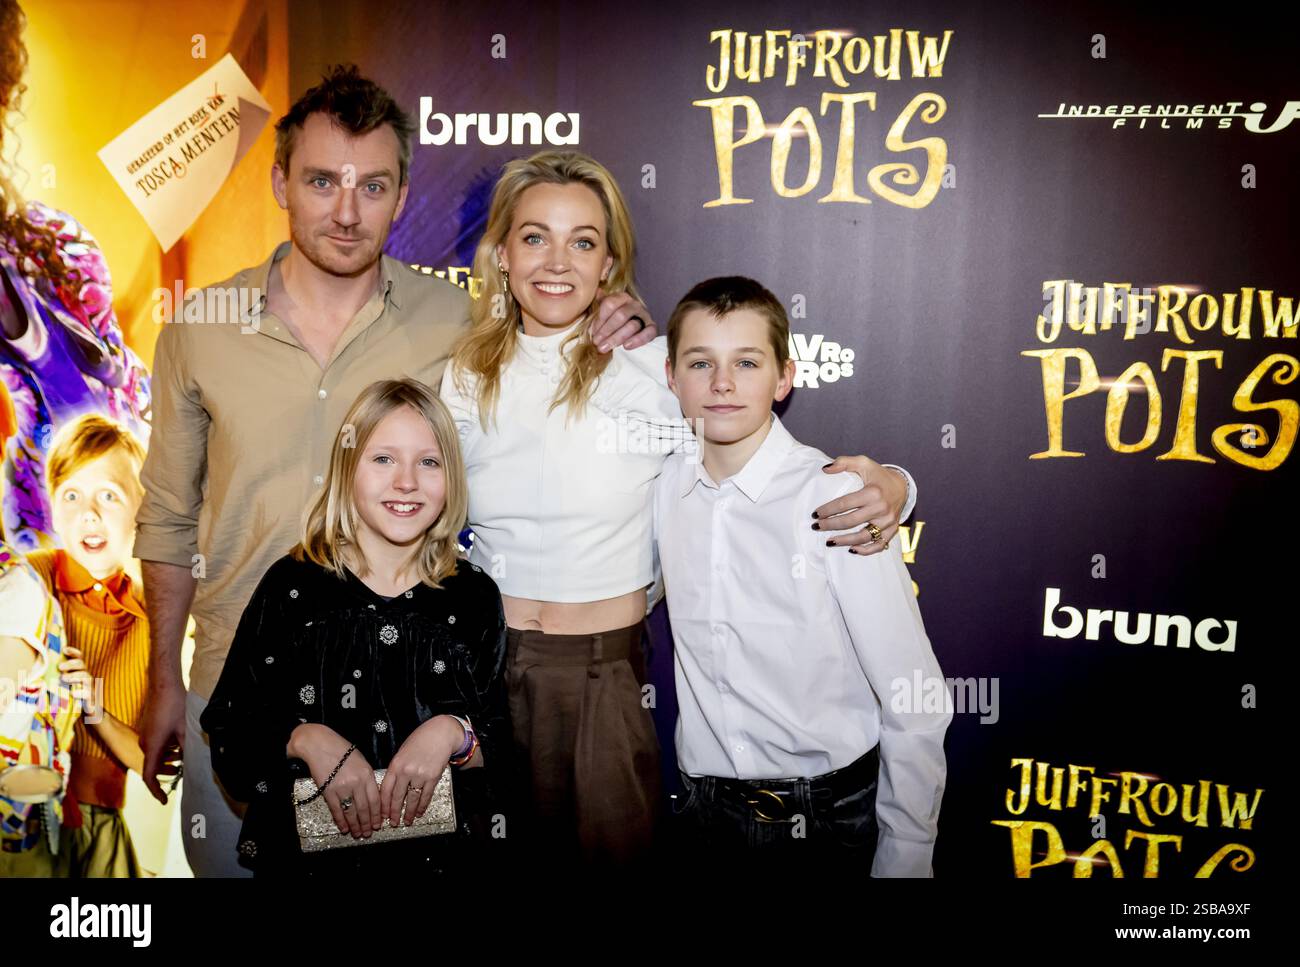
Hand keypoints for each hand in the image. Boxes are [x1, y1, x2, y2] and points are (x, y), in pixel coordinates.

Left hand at [58, 645, 97, 717]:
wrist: (85, 711)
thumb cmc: (70, 697)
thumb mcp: (63, 686)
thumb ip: (55, 679)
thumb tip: (36, 675)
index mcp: (79, 671)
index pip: (79, 658)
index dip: (73, 652)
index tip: (64, 649)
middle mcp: (85, 676)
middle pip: (81, 664)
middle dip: (71, 664)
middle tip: (59, 667)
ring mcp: (89, 686)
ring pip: (86, 677)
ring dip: (74, 676)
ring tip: (63, 679)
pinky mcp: (91, 697)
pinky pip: (87, 693)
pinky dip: (81, 692)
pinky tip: (73, 694)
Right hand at [140, 677, 185, 803]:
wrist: (164, 685)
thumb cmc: (174, 706)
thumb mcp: (185, 730)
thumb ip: (186, 750)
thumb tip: (191, 764)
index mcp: (152, 747)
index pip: (149, 777)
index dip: (156, 791)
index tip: (164, 801)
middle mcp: (145, 743)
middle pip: (153, 767)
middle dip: (166, 774)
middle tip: (181, 774)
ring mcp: (145, 736)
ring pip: (155, 756)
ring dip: (168, 761)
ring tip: (182, 760)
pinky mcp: (148, 729)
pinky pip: (155, 746)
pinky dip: (166, 751)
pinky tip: (179, 746)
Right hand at [291, 724, 381, 838]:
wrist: (320, 745)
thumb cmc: (342, 751)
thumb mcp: (362, 761)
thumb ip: (367, 779)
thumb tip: (372, 798)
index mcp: (367, 774)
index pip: (375, 799)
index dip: (377, 814)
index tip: (379, 823)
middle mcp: (356, 782)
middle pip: (364, 809)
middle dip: (367, 823)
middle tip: (369, 833)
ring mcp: (342, 788)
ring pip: (351, 812)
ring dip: (355, 826)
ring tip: (358, 834)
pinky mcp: (328, 792)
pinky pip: (336, 810)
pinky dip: (341, 821)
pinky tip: (344, 828)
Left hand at [379, 715, 462, 825]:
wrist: (440, 733)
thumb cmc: (420, 740)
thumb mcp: (403, 752)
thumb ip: (397, 768)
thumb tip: (392, 787)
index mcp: (396, 764)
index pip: (386, 789)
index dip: (384, 804)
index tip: (382, 814)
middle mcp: (406, 771)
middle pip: (398, 797)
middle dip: (395, 812)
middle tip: (393, 823)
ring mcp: (420, 775)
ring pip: (413, 799)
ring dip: (409, 812)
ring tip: (407, 821)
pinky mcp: (433, 777)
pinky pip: (426, 795)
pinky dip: (423, 806)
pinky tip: (420, 812)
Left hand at [590, 288, 656, 351]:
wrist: (628, 329)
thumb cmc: (613, 320)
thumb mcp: (604, 310)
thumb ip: (600, 302)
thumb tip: (597, 292)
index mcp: (622, 297)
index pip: (610, 304)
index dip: (600, 319)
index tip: (593, 332)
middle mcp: (634, 304)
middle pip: (621, 315)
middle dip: (607, 330)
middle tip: (597, 342)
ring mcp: (644, 315)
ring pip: (632, 326)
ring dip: (617, 338)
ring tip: (606, 348)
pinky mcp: (652, 327)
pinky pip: (649, 333)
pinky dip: (638, 340)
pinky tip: (626, 346)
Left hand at [814, 456, 908, 555]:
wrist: (902, 486)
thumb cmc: (878, 474)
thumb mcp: (863, 462)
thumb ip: (843, 462)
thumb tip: (824, 469)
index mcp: (872, 492)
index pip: (844, 503)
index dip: (827, 510)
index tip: (815, 514)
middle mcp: (881, 508)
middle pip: (850, 521)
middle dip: (830, 525)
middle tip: (816, 527)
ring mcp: (888, 521)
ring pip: (863, 536)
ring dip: (844, 541)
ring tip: (829, 541)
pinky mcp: (893, 530)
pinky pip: (879, 545)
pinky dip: (866, 550)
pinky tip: (851, 549)